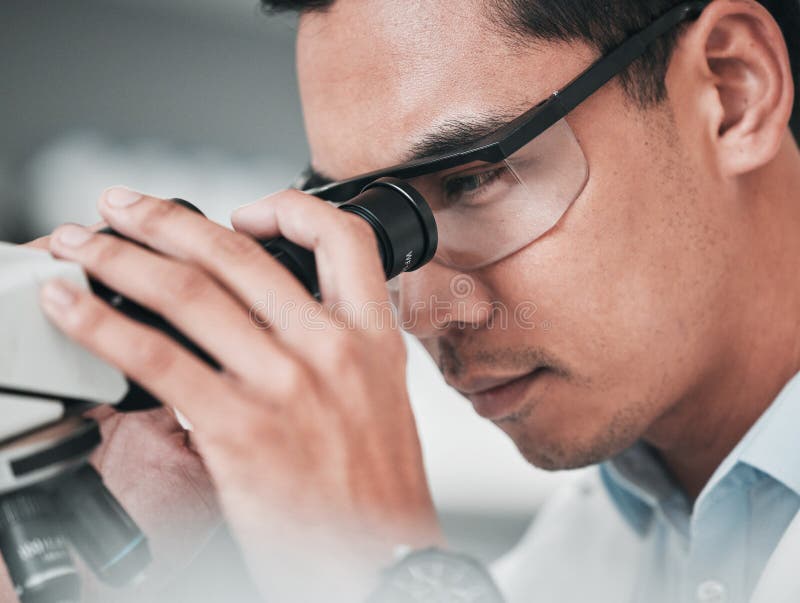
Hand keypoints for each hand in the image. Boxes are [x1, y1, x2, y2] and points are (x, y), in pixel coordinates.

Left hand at [39, 187, 442, 601]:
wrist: (384, 567)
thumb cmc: (380, 496)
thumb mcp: (382, 402)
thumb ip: (339, 351)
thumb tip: (275, 319)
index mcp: (374, 339)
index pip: (341, 238)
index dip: (287, 208)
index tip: (243, 213)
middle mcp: (331, 350)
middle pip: (238, 255)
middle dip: (165, 219)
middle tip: (125, 205)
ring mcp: (285, 386)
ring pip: (189, 292)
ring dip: (121, 257)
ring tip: (82, 244)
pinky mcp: (239, 430)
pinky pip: (157, 359)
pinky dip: (102, 326)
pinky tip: (72, 312)